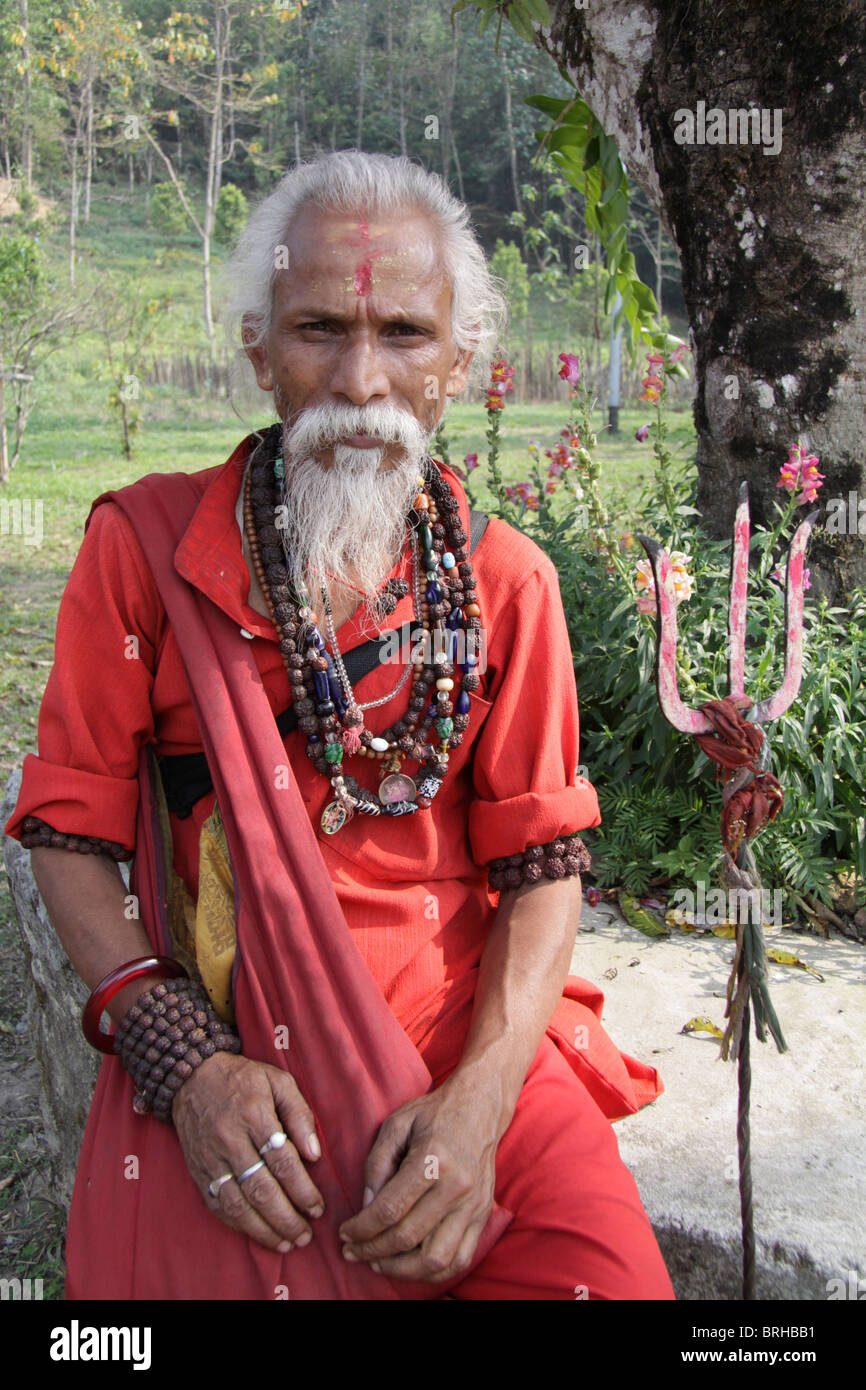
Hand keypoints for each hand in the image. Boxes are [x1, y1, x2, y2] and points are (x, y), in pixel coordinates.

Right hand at [172, 1051, 324, 1252]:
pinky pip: (217, 1205)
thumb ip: (299, 1115)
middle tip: (306, 1236)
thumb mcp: (278, 1081)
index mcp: (255, 1116)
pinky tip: (257, 1234)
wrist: (192, 1077)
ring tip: (286, 1243)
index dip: (302, 1190)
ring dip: (264, 1230)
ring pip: (238, 1205)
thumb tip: (315, 1154)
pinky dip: (237, 1225)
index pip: (283, 1162)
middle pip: (261, 1190)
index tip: (318, 1208)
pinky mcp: (198, 1171)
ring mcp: (211, 1159)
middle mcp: (230, 1141)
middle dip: (286, 1219)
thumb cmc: (242, 1079)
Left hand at [337, 1075, 501, 1283]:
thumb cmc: (434, 1113)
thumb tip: (366, 1206)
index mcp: (433, 1160)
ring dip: (401, 1269)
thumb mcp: (397, 1124)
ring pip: (436, 1259)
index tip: (344, 1233)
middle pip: (408, 1238)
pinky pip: (460, 1259)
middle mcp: (457, 1187)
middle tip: (352, 1251)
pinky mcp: (482, 1215)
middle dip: (372, 1251)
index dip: (361, 1228)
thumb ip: (377, 1164)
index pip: (390, 1210)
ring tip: (379, 1263)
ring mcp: (473, 1205)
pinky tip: (410, 1265)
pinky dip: (433, 1271)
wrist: (480, 1108)